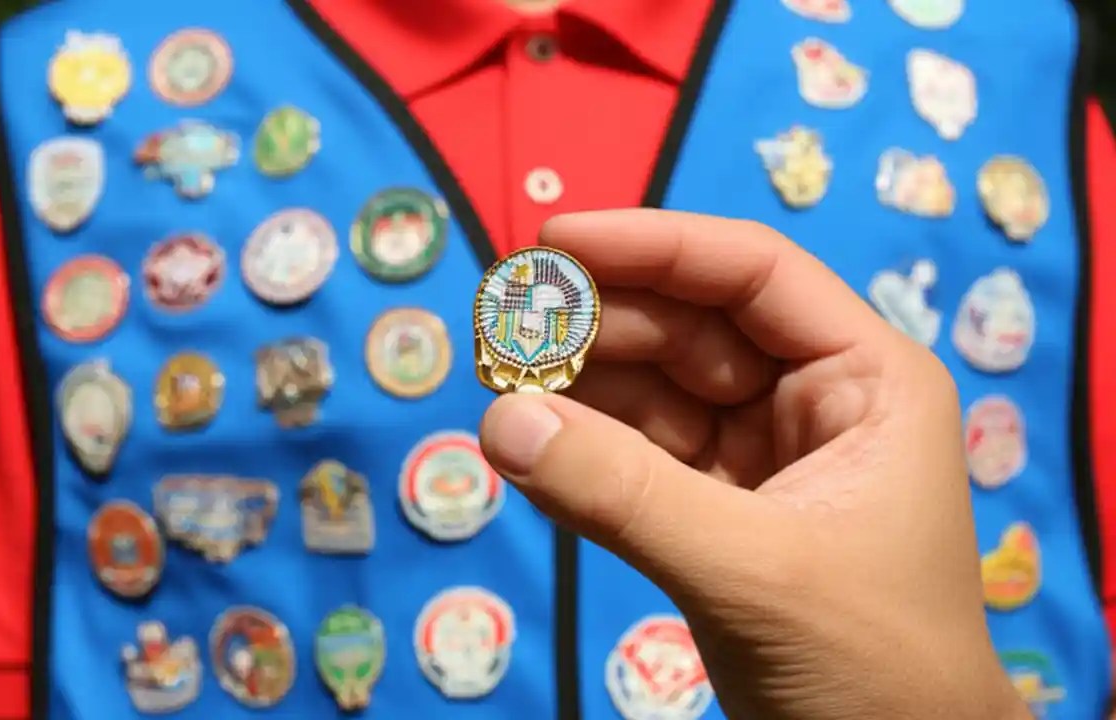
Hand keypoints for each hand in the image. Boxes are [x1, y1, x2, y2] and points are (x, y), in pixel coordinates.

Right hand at [479, 210, 1029, 719]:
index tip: (553, 243)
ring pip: (653, 393)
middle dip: (596, 325)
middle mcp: (812, 401)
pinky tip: (529, 448)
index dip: (653, 246)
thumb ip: (622, 494)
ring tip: (497, 386)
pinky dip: (583, 453)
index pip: (752, 273)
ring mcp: (761, 457)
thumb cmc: (871, 665)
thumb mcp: (751, 568)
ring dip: (576, 388)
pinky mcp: (717, 512)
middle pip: (689, 327)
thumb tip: (497, 421)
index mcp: (865, 378)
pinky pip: (637, 459)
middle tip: (497, 327)